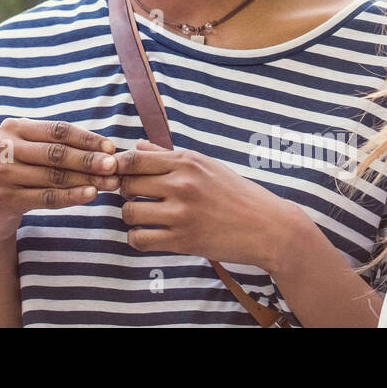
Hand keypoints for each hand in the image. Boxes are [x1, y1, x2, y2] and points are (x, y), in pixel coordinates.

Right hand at [0, 118, 118, 244]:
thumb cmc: (21, 177)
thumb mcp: (32, 154)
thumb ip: (59, 147)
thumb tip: (106, 150)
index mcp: (12, 128)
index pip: (56, 130)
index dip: (86, 139)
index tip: (111, 148)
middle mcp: (2, 146)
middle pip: (55, 152)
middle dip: (89, 159)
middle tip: (114, 166)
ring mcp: (1, 172)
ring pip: (53, 176)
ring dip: (86, 179)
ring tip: (110, 183)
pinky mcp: (4, 198)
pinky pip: (46, 197)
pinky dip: (71, 196)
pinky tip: (91, 195)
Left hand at [114, 139, 298, 270]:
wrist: (268, 227)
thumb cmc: (237, 193)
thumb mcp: (206, 166)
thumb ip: (168, 156)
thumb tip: (137, 145)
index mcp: (187, 162)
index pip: (134, 159)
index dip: (117, 166)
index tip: (118, 174)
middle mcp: (182, 185)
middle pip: (127, 184)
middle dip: (125, 192)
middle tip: (136, 197)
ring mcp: (182, 214)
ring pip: (129, 213)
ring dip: (131, 216)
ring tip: (144, 217)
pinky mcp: (183, 241)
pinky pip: (140, 240)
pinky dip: (137, 238)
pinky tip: (148, 235)